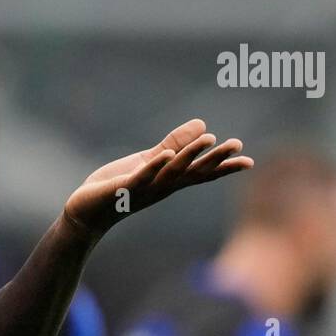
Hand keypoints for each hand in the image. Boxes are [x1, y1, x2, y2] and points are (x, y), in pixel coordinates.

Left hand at [63, 119, 252, 236]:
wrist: (87, 211)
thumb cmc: (120, 186)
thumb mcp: (150, 160)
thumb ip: (175, 144)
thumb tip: (203, 124)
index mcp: (170, 180)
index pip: (202, 173)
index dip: (224, 167)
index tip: (248, 160)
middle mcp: (162, 186)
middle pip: (193, 172)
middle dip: (215, 159)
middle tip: (237, 144)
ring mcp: (144, 189)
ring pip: (171, 172)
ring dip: (189, 156)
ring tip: (209, 139)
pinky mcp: (123, 188)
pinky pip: (141, 177)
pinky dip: (153, 167)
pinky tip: (164, 155)